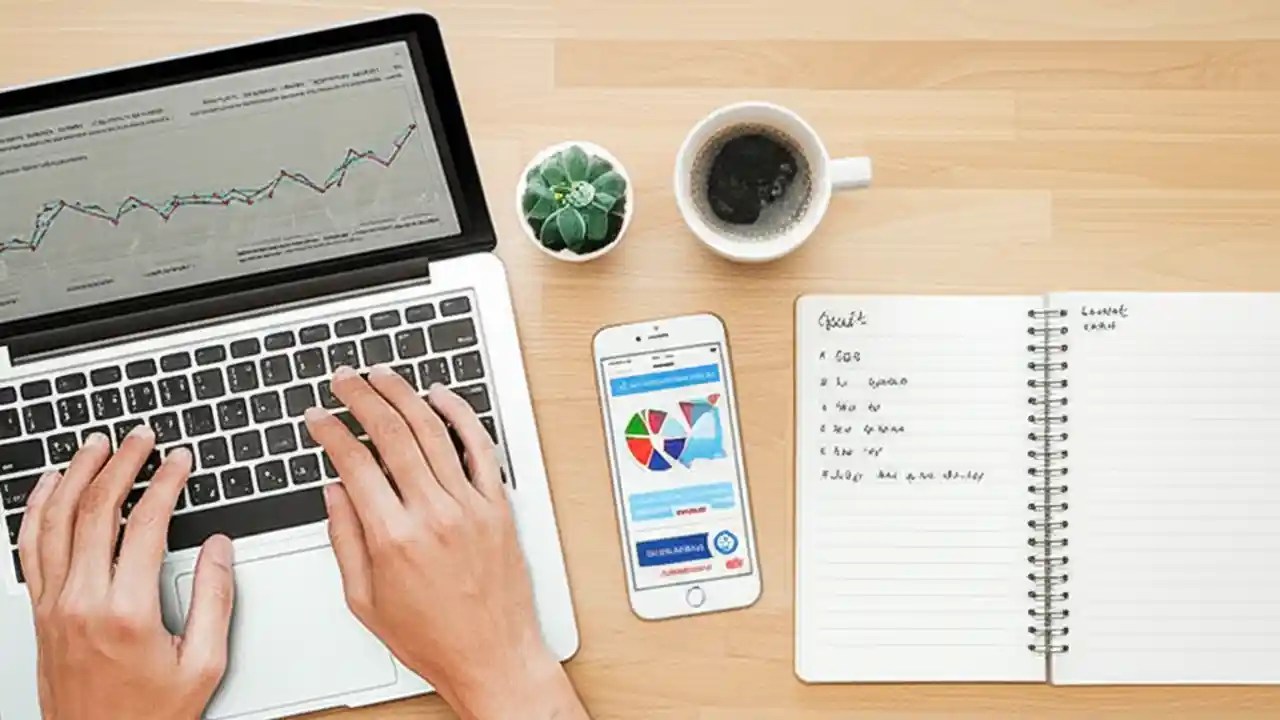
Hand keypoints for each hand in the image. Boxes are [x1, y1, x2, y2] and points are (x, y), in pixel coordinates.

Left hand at [19, 427, 234, 719]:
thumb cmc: (148, 716)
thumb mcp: (203, 664)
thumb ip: (214, 600)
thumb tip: (217, 549)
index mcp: (127, 611)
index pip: (144, 524)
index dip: (164, 483)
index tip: (179, 461)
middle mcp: (82, 602)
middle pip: (95, 510)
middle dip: (120, 464)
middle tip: (140, 438)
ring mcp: (54, 605)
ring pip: (55, 521)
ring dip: (76, 475)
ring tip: (96, 446)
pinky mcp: (41, 612)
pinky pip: (30, 547)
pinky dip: (37, 509)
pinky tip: (50, 486)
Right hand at [305, 366, 586, 719]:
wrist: (493, 657)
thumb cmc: (433, 638)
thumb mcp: (366, 600)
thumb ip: (345, 540)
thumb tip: (334, 492)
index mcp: (394, 538)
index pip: (354, 463)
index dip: (330, 432)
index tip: (318, 418)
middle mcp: (434, 514)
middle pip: (393, 434)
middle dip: (362, 397)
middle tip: (346, 379)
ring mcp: (471, 506)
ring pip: (435, 431)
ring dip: (405, 395)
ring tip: (384, 376)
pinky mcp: (499, 506)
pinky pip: (481, 448)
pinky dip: (462, 416)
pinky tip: (443, 397)